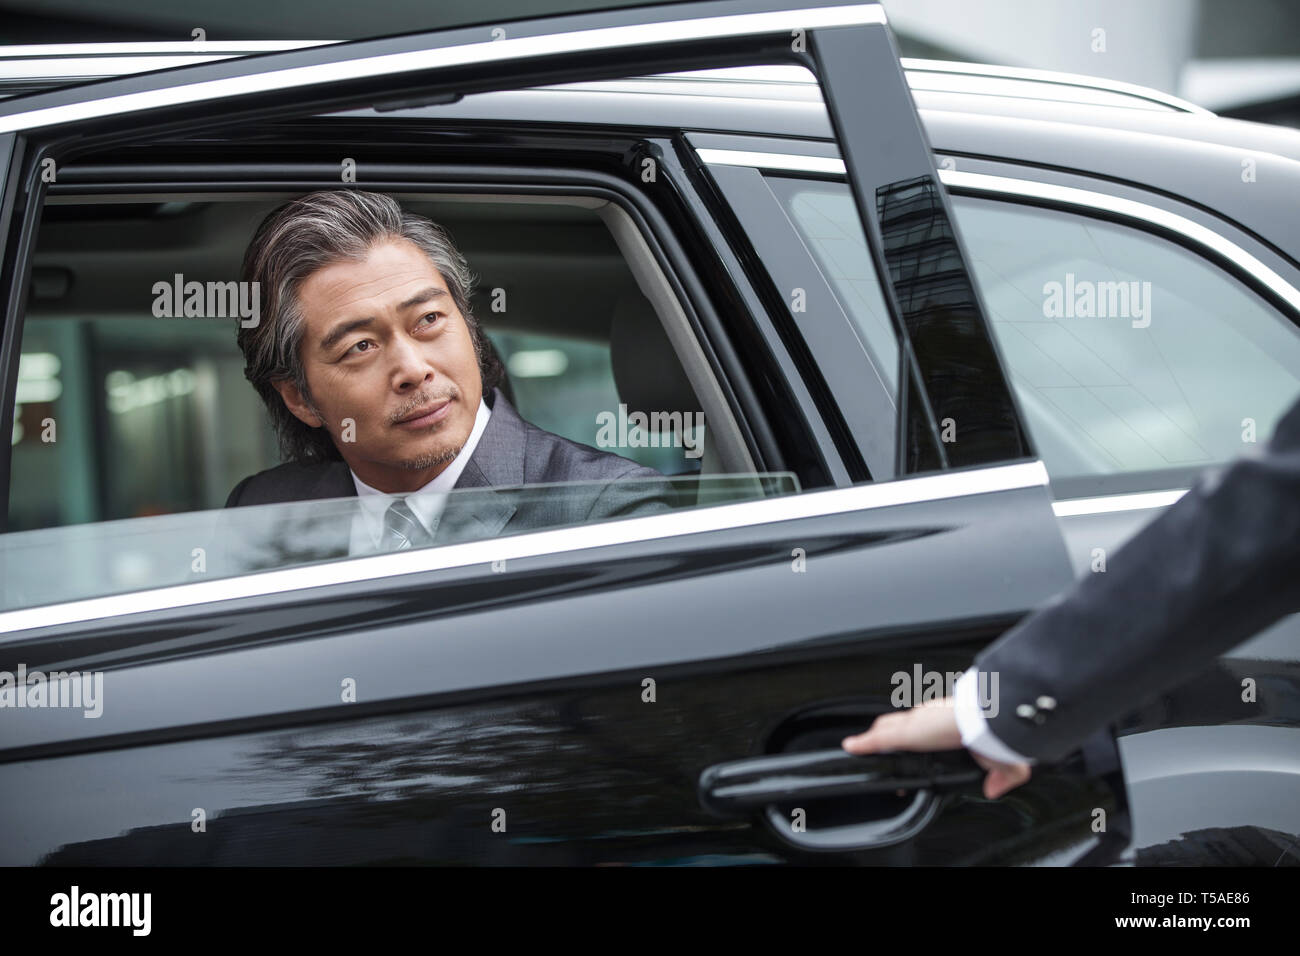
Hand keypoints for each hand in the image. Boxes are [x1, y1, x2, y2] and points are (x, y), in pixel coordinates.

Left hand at [840, 695, 1031, 798]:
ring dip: (876, 737)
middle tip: (882, 749)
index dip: (916, 739)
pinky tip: (852, 747)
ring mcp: (915, 726)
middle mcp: (928, 719)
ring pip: (888, 728)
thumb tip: (994, 789)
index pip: (926, 730)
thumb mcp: (1002, 759)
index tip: (912, 753)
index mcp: (950, 722)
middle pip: (901, 725)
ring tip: (863, 746)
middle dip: (891, 735)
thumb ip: (1000, 775)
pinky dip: (864, 744)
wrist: (989, 717)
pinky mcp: (906, 733)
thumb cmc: (997, 731)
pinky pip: (878, 740)